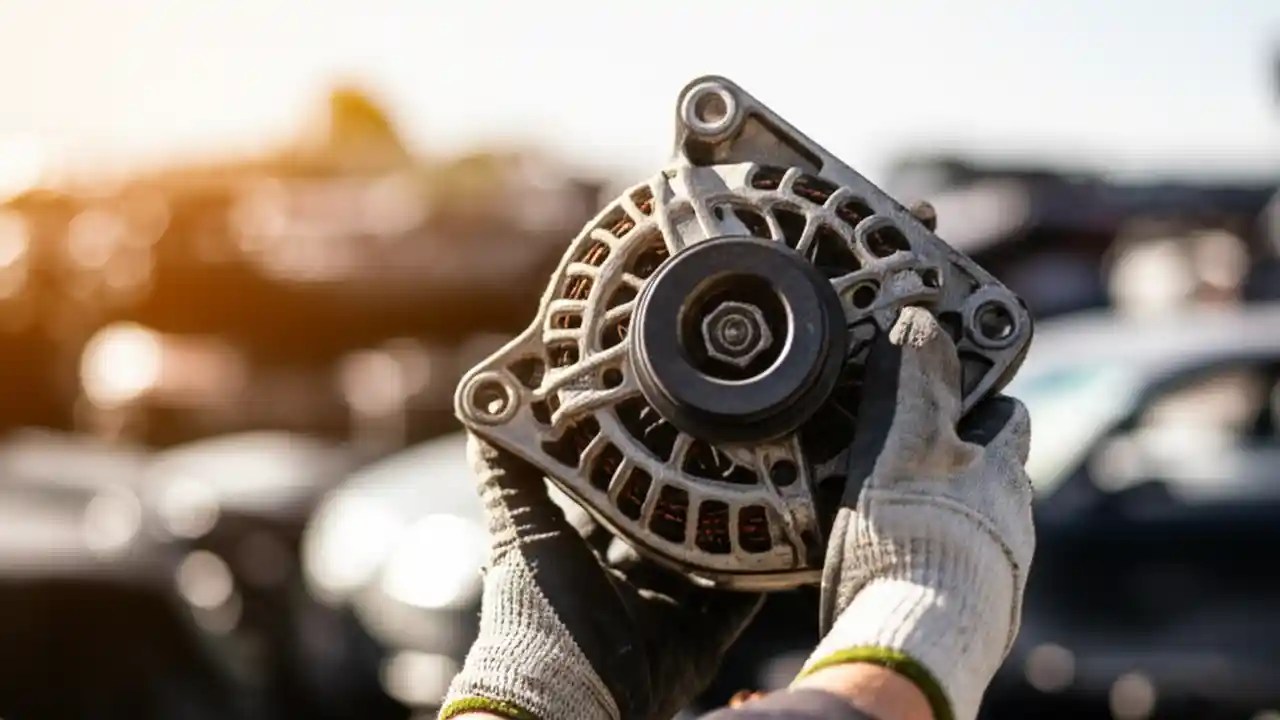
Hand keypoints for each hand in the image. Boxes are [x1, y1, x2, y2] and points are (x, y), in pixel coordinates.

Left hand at [440, 437, 763, 719]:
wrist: (565, 690)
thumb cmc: (536, 614)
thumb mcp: (521, 531)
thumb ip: (506, 477)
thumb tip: (483, 420)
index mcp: (579, 565)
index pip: (607, 510)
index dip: (625, 477)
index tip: (649, 438)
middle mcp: (620, 592)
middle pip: (657, 539)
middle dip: (680, 504)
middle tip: (709, 458)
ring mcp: (660, 620)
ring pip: (699, 572)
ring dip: (722, 539)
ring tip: (750, 492)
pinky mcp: (694, 648)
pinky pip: (734, 610)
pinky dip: (754, 584)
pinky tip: (775, 548)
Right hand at [798, 307, 1034, 719]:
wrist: (914, 641)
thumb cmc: (911, 540)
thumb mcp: (902, 441)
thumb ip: (912, 381)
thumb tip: (921, 323)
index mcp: (997, 467)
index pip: (1005, 411)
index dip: (980, 394)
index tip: (954, 385)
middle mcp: (1011, 514)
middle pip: (996, 468)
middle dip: (964, 457)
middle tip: (913, 455)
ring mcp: (1001, 564)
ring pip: (984, 518)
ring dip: (954, 508)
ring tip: (904, 512)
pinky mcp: (981, 607)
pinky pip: (968, 564)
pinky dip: (945, 554)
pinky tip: (909, 560)